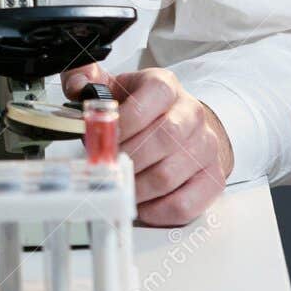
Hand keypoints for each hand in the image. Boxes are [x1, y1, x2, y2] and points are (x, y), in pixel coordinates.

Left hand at [63, 65, 233, 225]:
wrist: (179, 125)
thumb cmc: (139, 109)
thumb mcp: (111, 86)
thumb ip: (86, 79)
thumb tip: (77, 85)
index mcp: (165, 86)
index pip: (150, 99)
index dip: (123, 122)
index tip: (102, 138)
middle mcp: (191, 114)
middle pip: (161, 140)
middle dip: (125, 159)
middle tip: (106, 166)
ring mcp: (206, 147)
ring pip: (168, 176)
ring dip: (135, 187)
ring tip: (119, 185)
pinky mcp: (212, 178)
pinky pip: (185, 204)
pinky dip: (156, 211)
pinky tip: (140, 203)